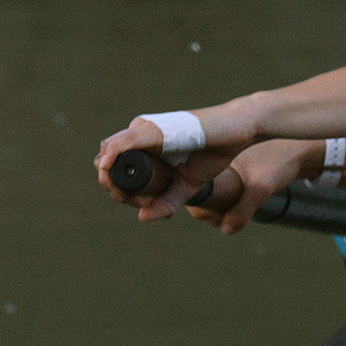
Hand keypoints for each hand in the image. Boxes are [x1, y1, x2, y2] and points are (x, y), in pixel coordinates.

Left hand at [94, 116, 242, 220]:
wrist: (238, 132)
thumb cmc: (213, 153)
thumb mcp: (187, 186)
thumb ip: (167, 202)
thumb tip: (141, 217)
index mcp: (144, 148)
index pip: (116, 169)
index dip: (118, 190)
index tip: (139, 203)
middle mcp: (140, 136)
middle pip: (107, 160)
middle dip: (111, 185)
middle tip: (135, 201)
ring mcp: (144, 130)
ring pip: (110, 151)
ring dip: (109, 174)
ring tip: (125, 193)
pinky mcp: (153, 128)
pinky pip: (125, 141)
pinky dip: (113, 154)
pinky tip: (107, 167)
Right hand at [184, 140, 315, 234]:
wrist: (305, 150)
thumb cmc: (280, 162)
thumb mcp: (260, 188)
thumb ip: (242, 210)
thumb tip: (226, 230)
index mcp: (213, 155)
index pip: (194, 185)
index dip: (199, 204)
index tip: (212, 216)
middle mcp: (216, 158)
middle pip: (202, 191)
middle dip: (209, 208)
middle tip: (222, 219)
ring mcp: (226, 165)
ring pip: (213, 192)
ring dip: (217, 206)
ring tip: (229, 216)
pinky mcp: (238, 170)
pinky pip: (224, 189)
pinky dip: (226, 201)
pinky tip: (234, 208)